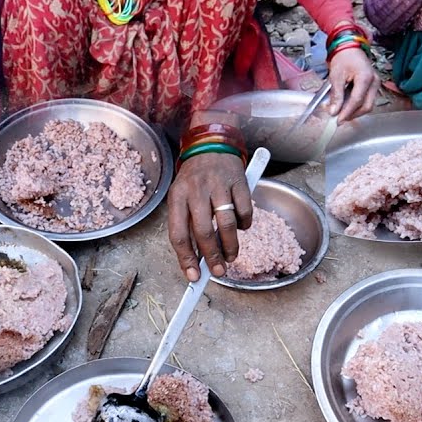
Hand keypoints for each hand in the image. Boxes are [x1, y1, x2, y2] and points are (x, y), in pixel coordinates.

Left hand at [167, 153, 253, 281]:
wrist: (210, 144)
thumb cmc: (194, 179)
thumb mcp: (182, 197)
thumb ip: (187, 224)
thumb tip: (196, 260)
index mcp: (177, 196)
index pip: (178, 234)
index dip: (185, 258)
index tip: (193, 277)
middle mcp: (196, 190)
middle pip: (203, 232)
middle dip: (211, 257)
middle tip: (218, 271)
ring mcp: (218, 185)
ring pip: (226, 224)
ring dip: (230, 246)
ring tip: (230, 256)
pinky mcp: (239, 181)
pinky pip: (245, 210)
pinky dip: (245, 224)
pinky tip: (241, 226)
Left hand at [326, 47, 379, 123]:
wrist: (350, 49)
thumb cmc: (343, 58)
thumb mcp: (336, 76)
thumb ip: (336, 95)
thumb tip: (334, 111)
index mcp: (365, 78)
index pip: (357, 101)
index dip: (347, 112)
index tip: (338, 120)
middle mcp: (374, 82)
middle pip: (367, 106)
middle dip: (353, 114)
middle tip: (340, 119)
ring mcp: (376, 84)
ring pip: (368, 104)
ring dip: (355, 111)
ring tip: (342, 113)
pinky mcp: (373, 86)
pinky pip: (367, 99)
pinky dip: (358, 105)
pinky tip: (347, 106)